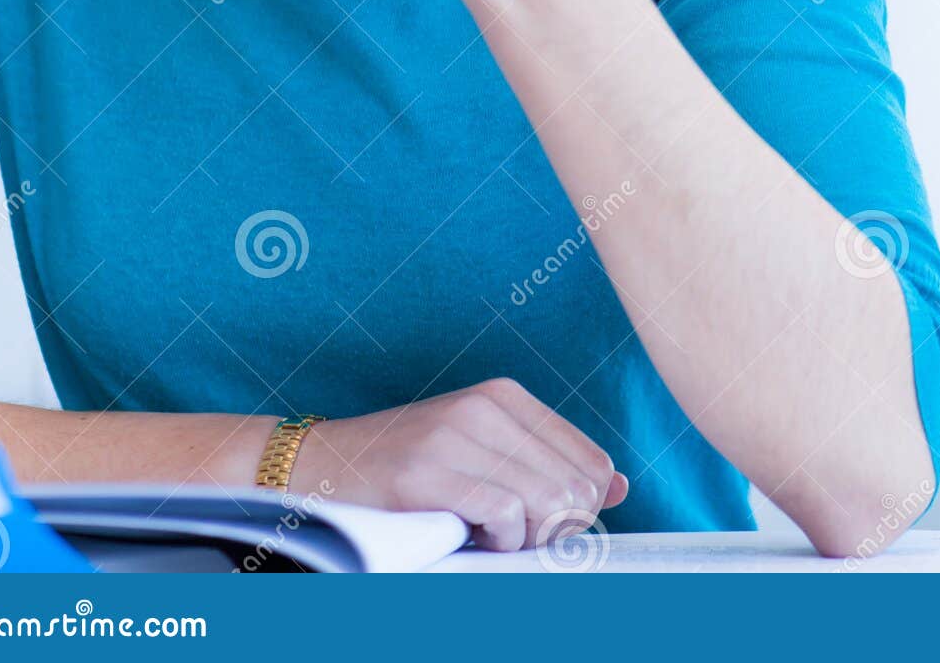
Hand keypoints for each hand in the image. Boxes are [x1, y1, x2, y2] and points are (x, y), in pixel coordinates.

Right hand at [286, 379, 629, 551]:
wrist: (320, 467)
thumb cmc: (408, 470)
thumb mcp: (486, 453)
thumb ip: (549, 465)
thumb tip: (619, 487)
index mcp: (507, 396)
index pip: (591, 462)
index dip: (580, 509)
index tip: (542, 526)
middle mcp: (487, 405)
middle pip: (575, 486)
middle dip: (554, 528)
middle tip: (513, 537)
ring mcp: (457, 434)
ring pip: (546, 501)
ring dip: (525, 539)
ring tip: (489, 535)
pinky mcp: (428, 472)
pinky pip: (505, 516)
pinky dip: (498, 542)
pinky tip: (468, 536)